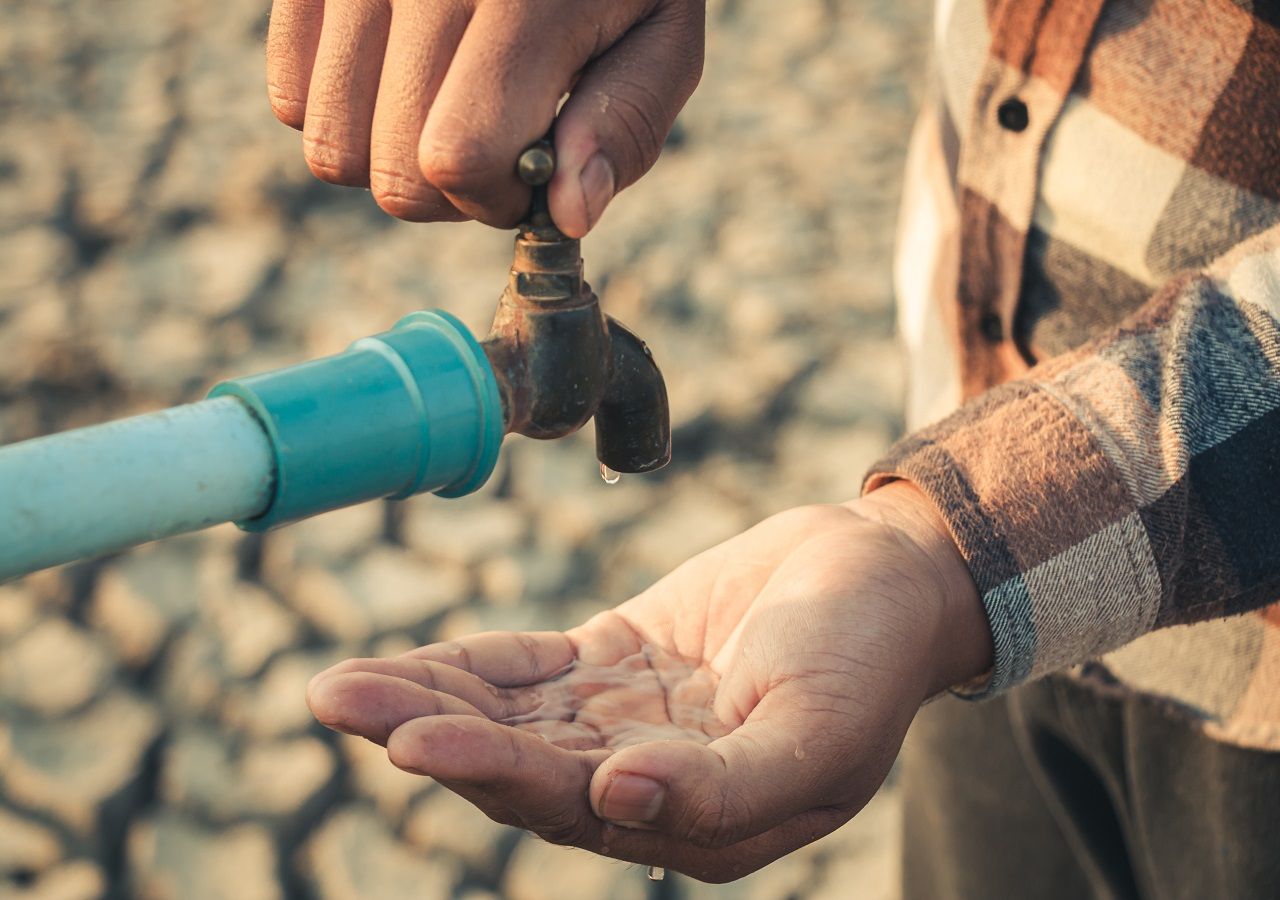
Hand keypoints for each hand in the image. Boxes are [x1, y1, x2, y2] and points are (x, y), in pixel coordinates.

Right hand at [266, 0, 704, 234]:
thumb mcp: (659, 35)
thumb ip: (625, 125)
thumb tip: (566, 217)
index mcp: (522, 2)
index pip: (458, 156)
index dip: (498, 197)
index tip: (533, 171)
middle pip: (391, 173)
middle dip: (450, 192)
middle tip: (496, 142)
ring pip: (331, 150)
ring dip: (392, 161)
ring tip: (448, 110)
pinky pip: (289, 99)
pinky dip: (343, 115)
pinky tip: (400, 80)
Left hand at [306, 482, 990, 881]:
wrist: (886, 577)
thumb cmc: (866, 658)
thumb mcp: (816, 731)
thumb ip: (725, 787)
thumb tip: (616, 803)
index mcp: (692, 819)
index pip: (565, 803)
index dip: (486, 771)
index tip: (410, 739)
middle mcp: (644, 781)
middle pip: (513, 763)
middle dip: (426, 733)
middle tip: (339, 700)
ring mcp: (625, 721)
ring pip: (508, 717)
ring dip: (429, 700)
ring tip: (341, 685)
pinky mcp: (617, 662)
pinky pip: (529, 669)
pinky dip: (470, 665)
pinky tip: (410, 662)